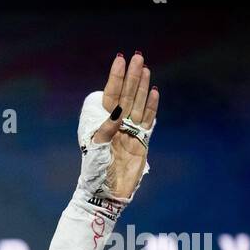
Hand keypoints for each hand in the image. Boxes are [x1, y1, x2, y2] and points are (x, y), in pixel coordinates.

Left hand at [89, 52, 159, 199]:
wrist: (106, 193)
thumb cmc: (95, 172)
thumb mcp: (96, 148)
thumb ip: (106, 128)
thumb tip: (118, 110)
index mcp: (101, 123)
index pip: (110, 95)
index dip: (116, 78)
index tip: (121, 59)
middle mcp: (116, 124)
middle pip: (126, 95)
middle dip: (132, 76)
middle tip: (138, 56)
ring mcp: (130, 131)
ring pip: (138, 104)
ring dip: (142, 87)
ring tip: (146, 69)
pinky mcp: (141, 142)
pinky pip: (148, 120)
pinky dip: (152, 107)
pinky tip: (154, 92)